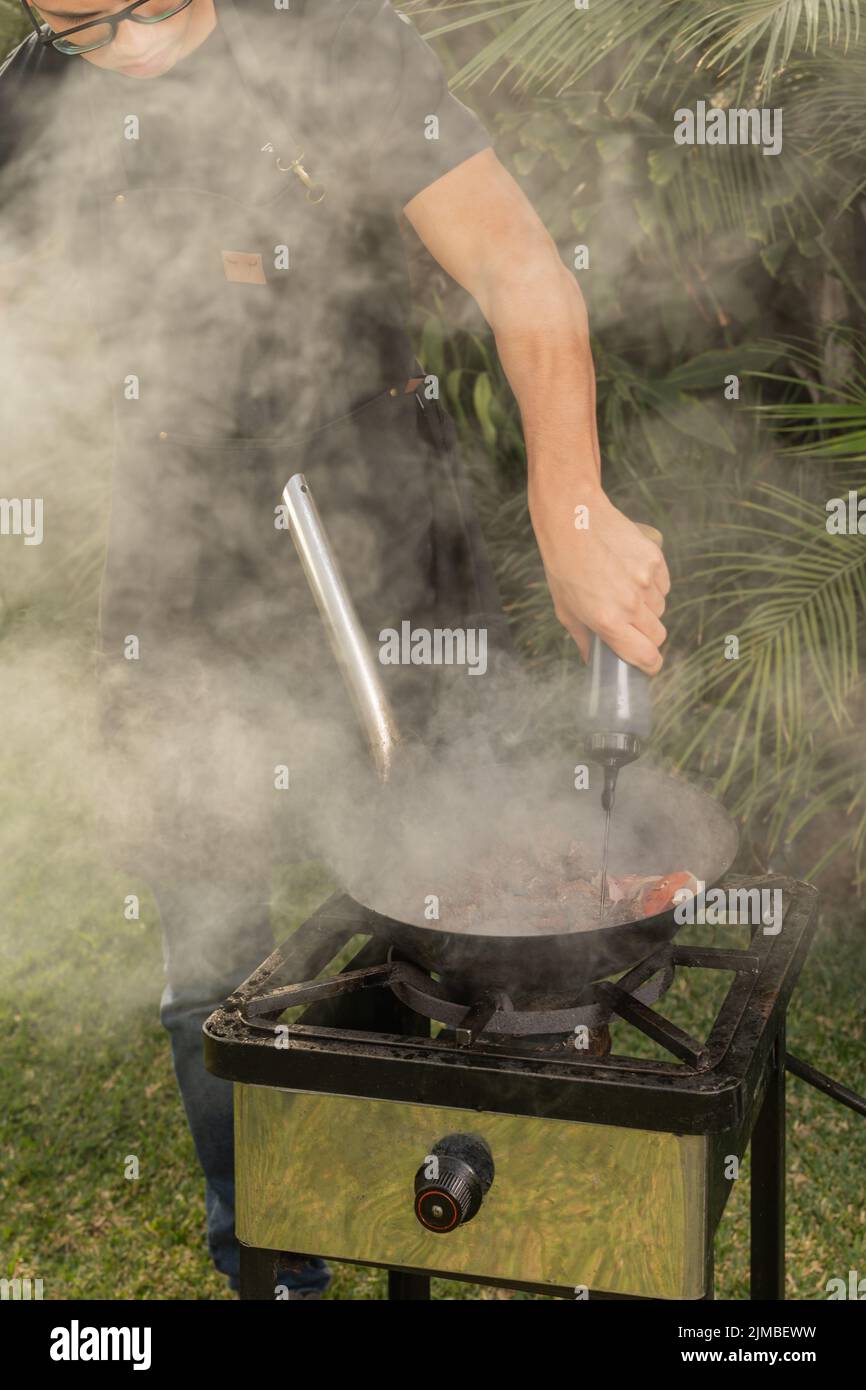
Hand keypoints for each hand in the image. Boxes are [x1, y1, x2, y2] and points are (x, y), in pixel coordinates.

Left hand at [530, 483, 669, 673]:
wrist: (573, 519)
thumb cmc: (563, 565)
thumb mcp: (565, 608)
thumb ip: (583, 638)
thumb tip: (592, 661)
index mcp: (607, 620)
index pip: (647, 655)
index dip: (650, 664)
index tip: (648, 664)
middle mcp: (630, 603)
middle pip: (658, 635)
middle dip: (647, 637)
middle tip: (630, 626)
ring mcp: (645, 580)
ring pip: (661, 609)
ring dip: (648, 609)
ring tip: (623, 592)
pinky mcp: (655, 559)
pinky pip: (664, 586)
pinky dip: (653, 587)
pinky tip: (631, 575)